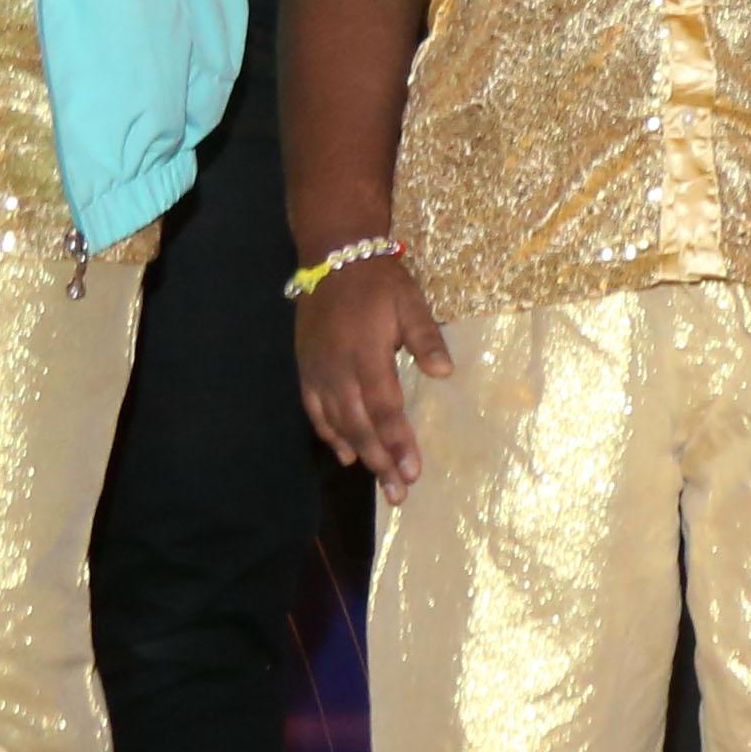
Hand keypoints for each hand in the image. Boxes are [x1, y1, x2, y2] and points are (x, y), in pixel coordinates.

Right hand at [297, 249, 452, 497]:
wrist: (332, 259)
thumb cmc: (379, 283)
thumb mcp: (410, 302)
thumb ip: (425, 338)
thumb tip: (444, 372)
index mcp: (367, 355)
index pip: (385, 409)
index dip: (398, 442)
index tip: (413, 471)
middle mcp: (338, 370)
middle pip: (361, 425)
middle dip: (381, 461)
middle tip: (399, 492)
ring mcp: (319, 372)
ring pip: (338, 424)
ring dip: (360, 455)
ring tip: (380, 482)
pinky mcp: (306, 369)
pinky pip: (315, 411)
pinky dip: (330, 435)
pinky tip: (346, 455)